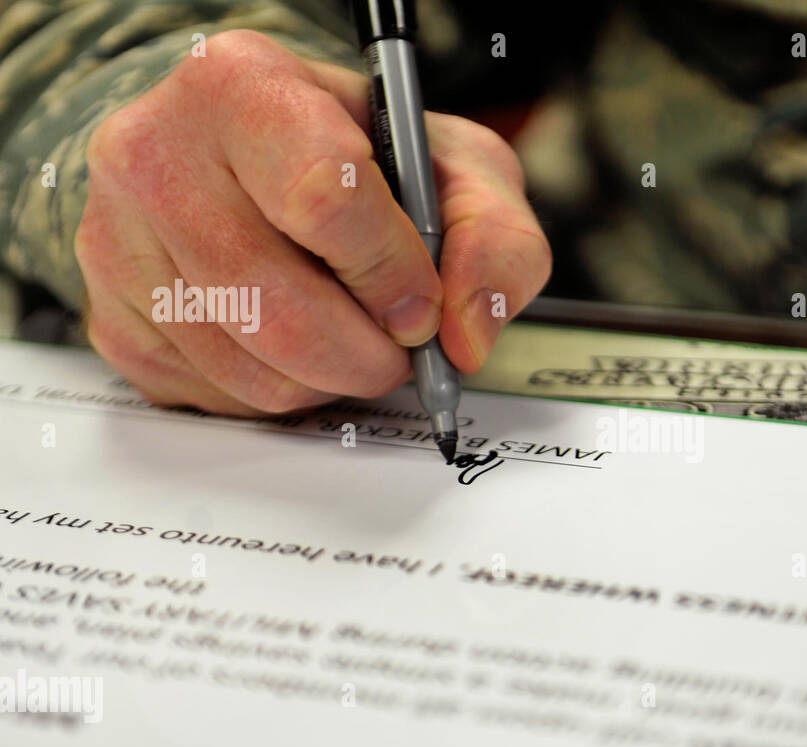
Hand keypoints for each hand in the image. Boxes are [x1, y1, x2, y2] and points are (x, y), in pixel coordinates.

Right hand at [75, 30, 549, 414]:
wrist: (253, 162)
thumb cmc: (358, 158)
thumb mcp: (455, 168)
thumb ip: (494, 239)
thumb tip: (466, 336)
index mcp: (243, 87)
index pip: (322, 198)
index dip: (391, 272)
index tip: (420, 301)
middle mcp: (157, 154)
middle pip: (282, 311)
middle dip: (370, 354)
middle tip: (398, 344)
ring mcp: (117, 242)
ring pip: (253, 371)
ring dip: (330, 380)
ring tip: (349, 334)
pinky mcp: (112, 318)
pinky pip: (218, 399)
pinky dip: (280, 393)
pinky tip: (293, 344)